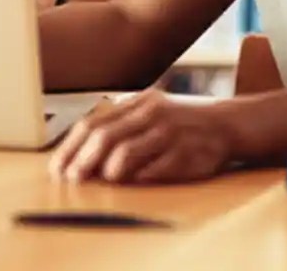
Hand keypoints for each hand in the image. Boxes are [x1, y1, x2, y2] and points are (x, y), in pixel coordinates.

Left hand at [48, 89, 234, 183]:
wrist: (227, 124)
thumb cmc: (180, 124)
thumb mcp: (148, 114)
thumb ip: (119, 128)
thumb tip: (82, 155)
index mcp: (136, 103)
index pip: (93, 124)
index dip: (71, 148)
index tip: (58, 168)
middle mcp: (151, 114)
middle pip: (106, 136)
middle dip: (83, 161)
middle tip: (72, 180)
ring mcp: (169, 132)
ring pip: (128, 150)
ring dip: (109, 170)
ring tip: (102, 181)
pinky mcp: (187, 153)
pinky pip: (157, 168)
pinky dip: (140, 177)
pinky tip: (132, 183)